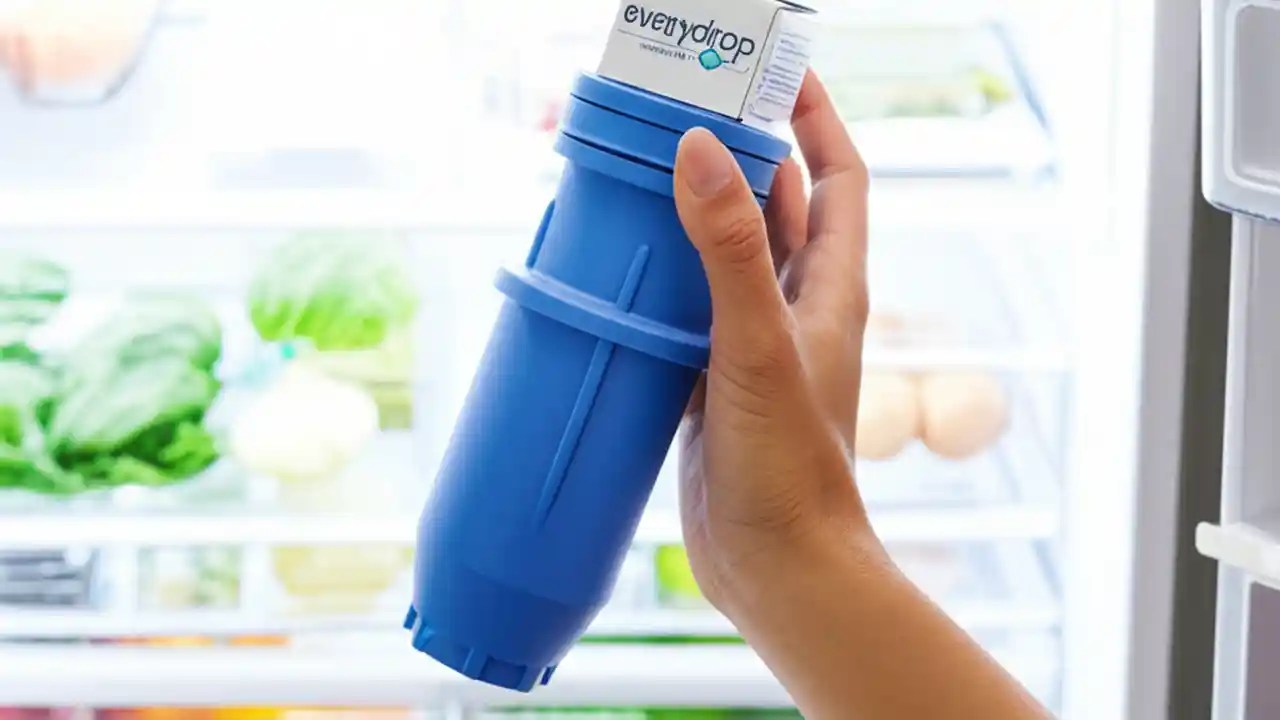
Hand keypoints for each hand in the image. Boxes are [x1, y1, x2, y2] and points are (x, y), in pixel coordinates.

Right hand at [674, 73, 879, 613]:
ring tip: (643, 168)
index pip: (837, 176)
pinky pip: (688, 306)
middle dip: (741, 152)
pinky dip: (661, 276)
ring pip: (726, 254)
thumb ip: (728, 250)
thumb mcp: (755, 345)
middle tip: (687, 108)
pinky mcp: (711, 378)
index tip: (777, 71)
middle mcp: (797, 306)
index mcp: (830, 287)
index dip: (816, 117)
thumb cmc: (789, 467)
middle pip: (777, 205)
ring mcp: (753, 342)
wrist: (776, 566)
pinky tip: (620, 264)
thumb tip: (699, 149)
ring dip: (694, 211)